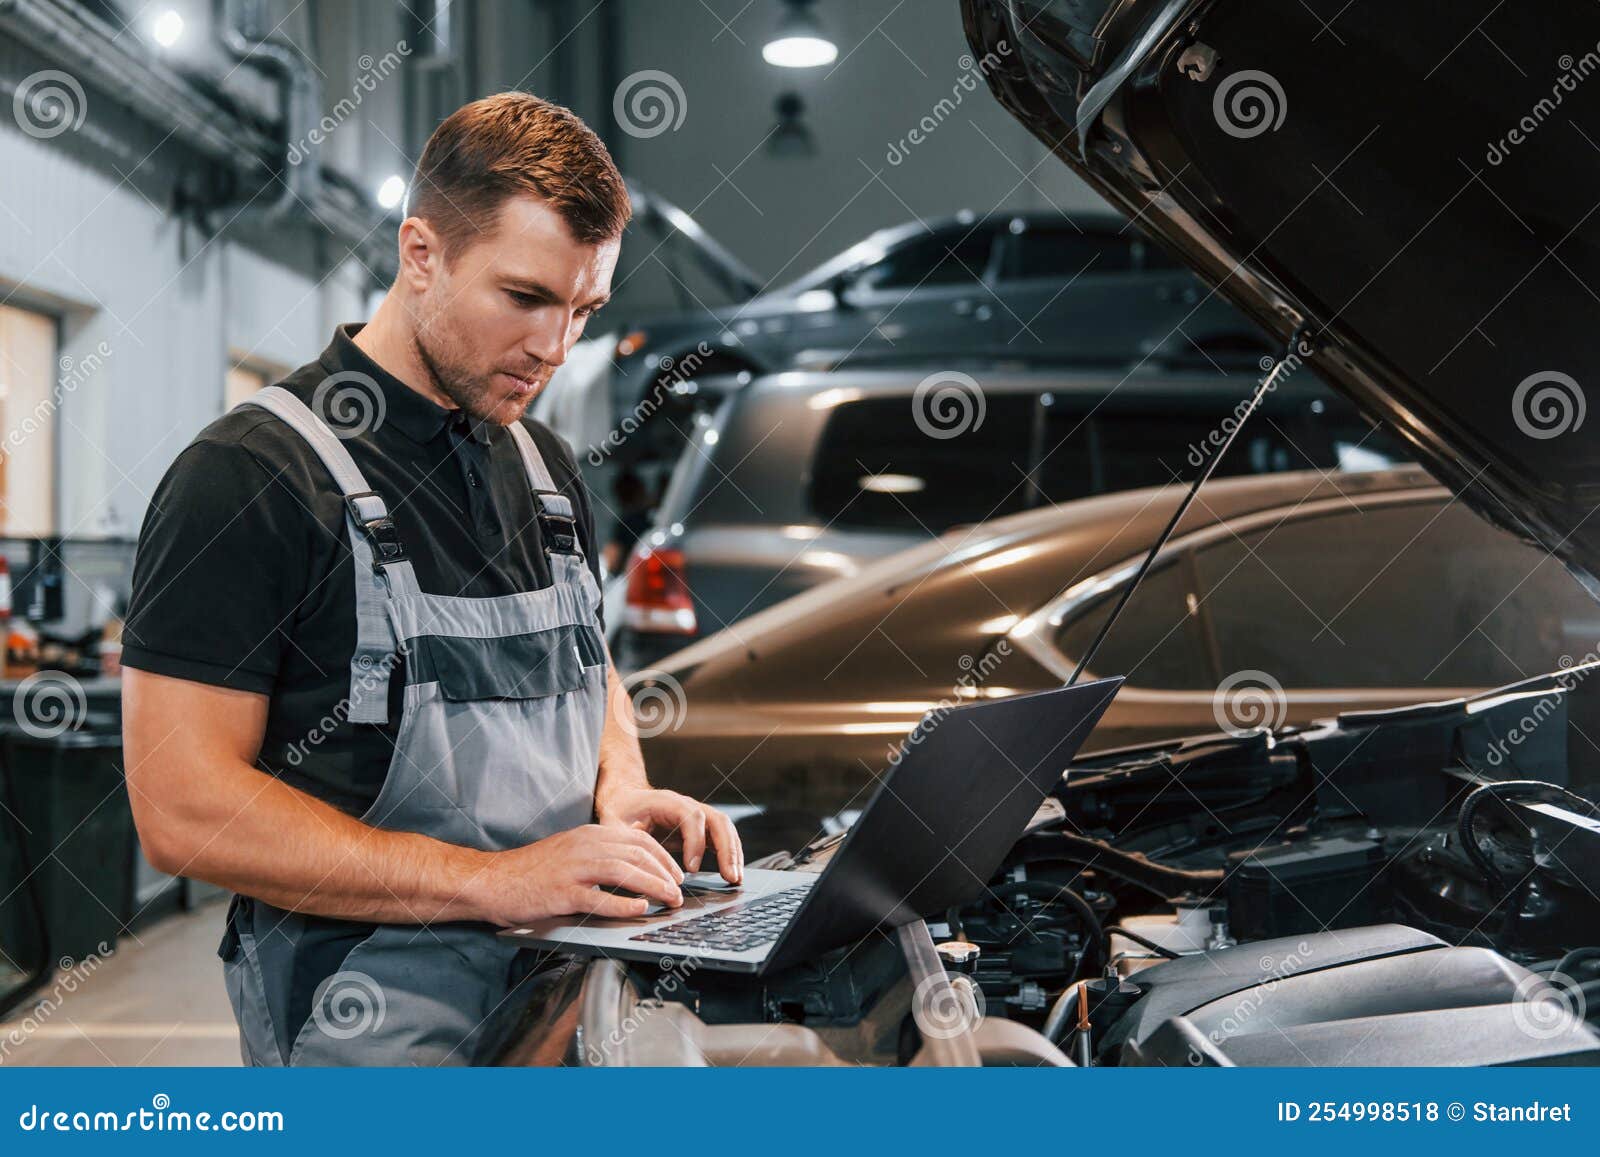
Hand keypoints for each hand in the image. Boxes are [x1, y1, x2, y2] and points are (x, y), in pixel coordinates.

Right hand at [470, 824, 684, 925]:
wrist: (493, 880)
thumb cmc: (532, 871)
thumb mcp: (570, 851)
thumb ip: (600, 855)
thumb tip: (635, 869)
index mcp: (589, 835)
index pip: (638, 840)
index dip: (663, 858)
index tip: (677, 874)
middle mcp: (584, 846)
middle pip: (637, 854)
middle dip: (665, 873)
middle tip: (680, 892)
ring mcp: (572, 869)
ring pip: (624, 872)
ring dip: (653, 886)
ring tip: (670, 900)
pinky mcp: (561, 892)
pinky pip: (598, 897)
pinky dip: (623, 903)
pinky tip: (639, 910)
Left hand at [596, 786, 743, 882]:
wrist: (626, 800)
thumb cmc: (620, 812)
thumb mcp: (614, 825)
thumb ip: (625, 844)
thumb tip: (635, 871)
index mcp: (667, 801)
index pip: (691, 817)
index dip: (695, 842)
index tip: (691, 868)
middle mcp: (688, 805)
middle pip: (717, 820)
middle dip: (726, 849)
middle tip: (729, 875)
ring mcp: (698, 815)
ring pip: (725, 829)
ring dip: (733, 853)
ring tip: (736, 879)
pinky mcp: (701, 828)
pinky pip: (722, 838)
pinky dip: (730, 855)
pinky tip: (732, 874)